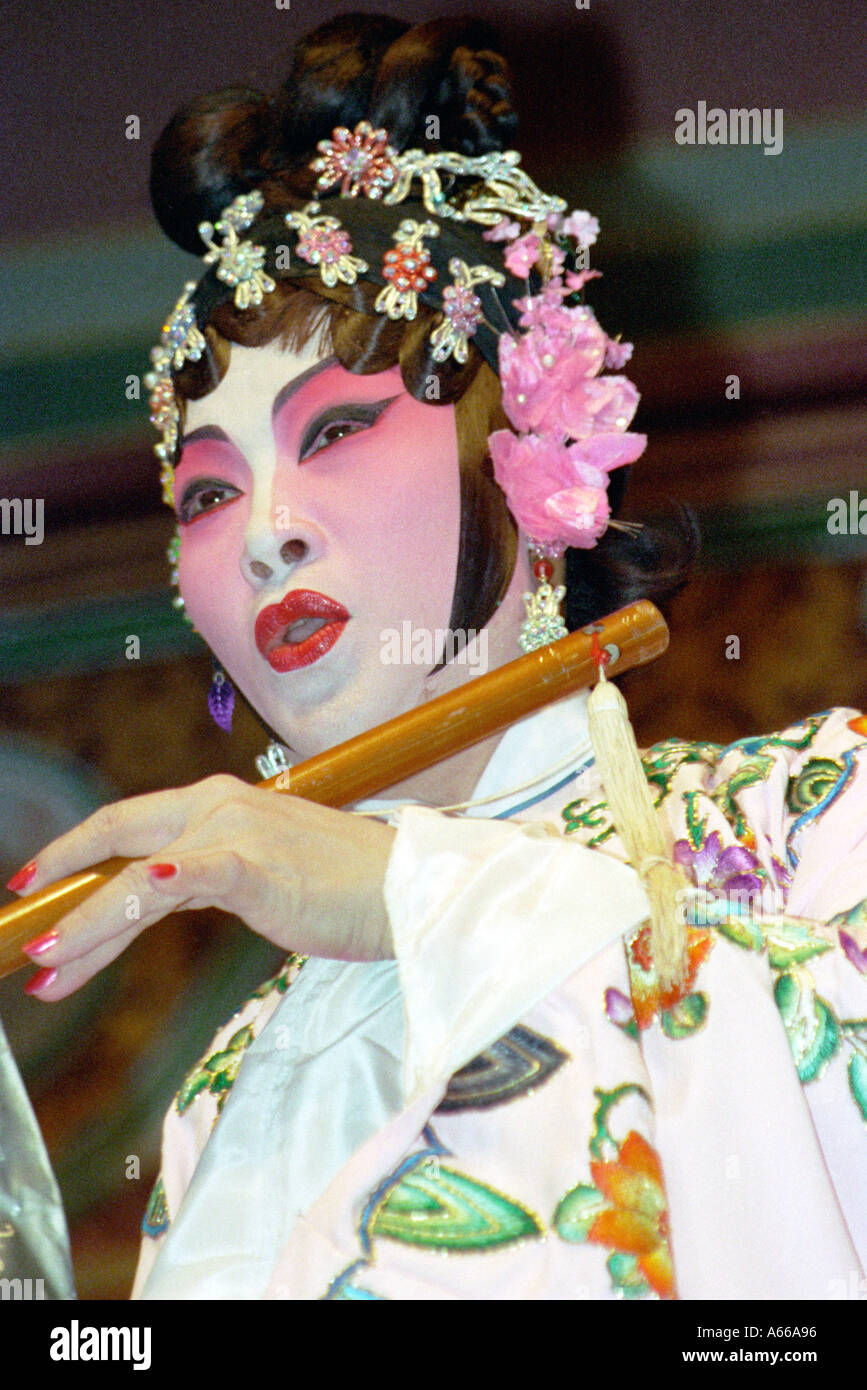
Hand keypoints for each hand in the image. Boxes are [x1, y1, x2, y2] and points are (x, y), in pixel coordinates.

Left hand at [10, 774, 396, 1000]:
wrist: (408, 889)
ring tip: (46, 963)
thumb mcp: (264, 874)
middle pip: (115, 838)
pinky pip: (179, 882)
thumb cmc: (348, 887)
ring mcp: (233, 832)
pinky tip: (109, 909)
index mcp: (221, 803)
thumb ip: (210, 874)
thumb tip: (164, 892)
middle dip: (59, 883)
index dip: (74, 851)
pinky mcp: (251, 866)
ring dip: (82, 923)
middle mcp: (217, 806)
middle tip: (21, 932)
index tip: (36, 888)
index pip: (128, 825)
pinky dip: (140, 892)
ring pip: (133, 876)